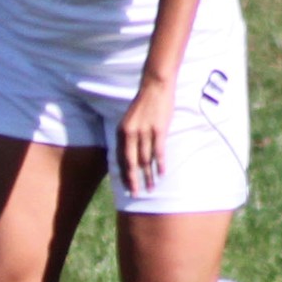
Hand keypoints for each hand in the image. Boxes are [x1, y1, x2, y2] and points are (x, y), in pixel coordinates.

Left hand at [116, 80, 174, 196]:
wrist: (155, 86)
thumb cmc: (144, 103)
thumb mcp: (130, 120)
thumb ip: (130, 135)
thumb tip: (131, 153)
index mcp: (122, 131)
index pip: (120, 158)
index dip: (123, 174)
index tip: (126, 186)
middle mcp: (131, 133)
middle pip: (131, 163)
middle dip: (132, 181)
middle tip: (135, 195)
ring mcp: (144, 132)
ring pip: (145, 160)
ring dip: (148, 176)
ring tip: (150, 189)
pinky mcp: (158, 130)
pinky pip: (158, 152)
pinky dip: (159, 164)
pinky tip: (161, 174)